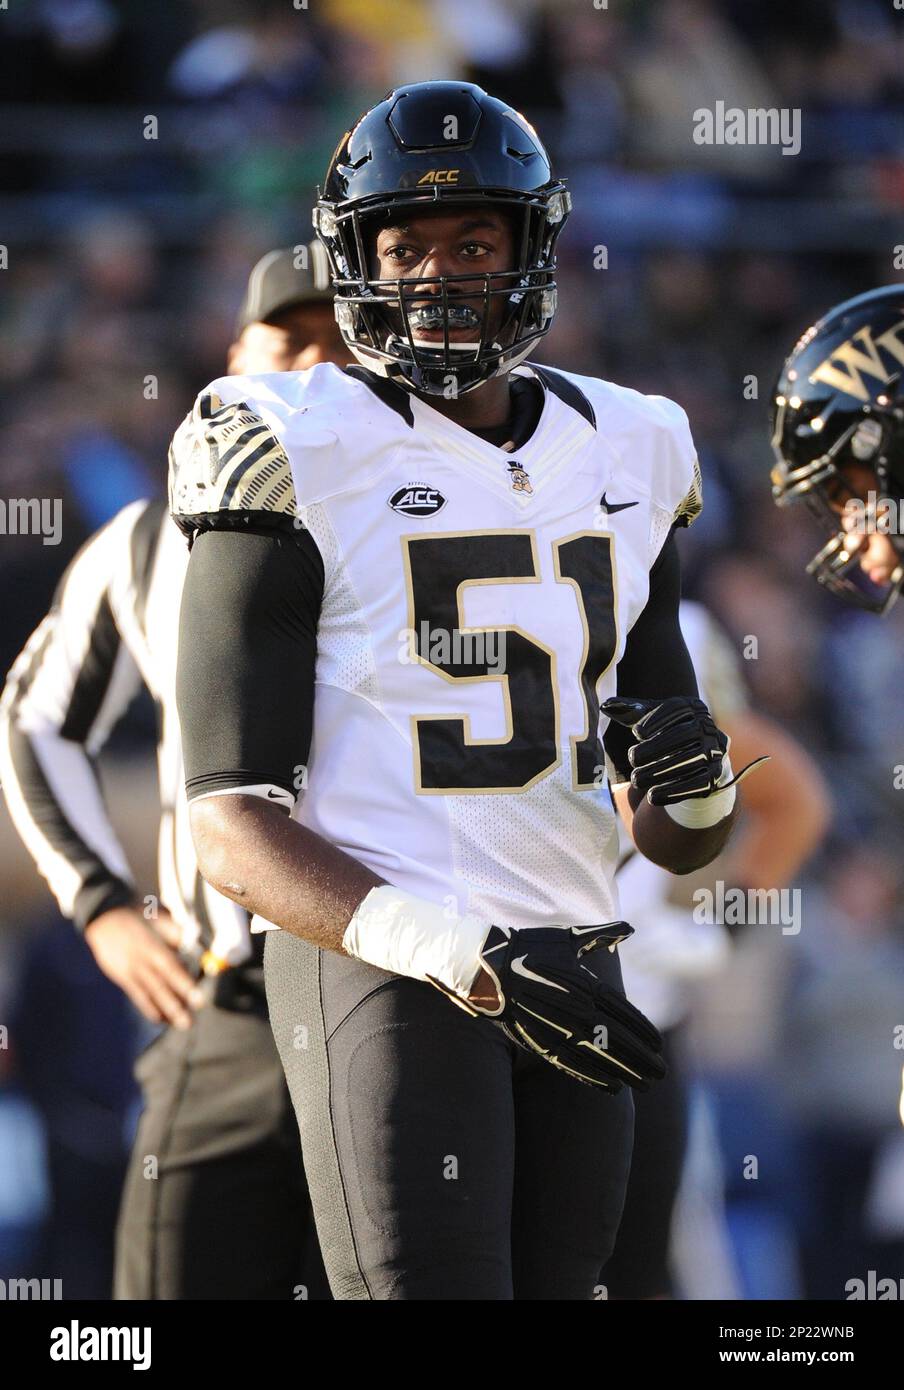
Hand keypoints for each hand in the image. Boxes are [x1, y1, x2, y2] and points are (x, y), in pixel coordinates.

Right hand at [85, 906, 204, 1027]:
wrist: (104, 920)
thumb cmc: (138, 918)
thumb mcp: (158, 918)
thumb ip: (176, 932)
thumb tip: (195, 940)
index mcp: (152, 946)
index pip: (170, 969)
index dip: (184, 985)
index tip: (198, 999)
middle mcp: (141, 962)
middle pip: (160, 986)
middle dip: (175, 1005)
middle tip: (189, 1021)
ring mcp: (131, 972)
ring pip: (150, 994)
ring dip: (165, 1010)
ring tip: (180, 1024)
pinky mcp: (123, 978)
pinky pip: (137, 996)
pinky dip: (148, 1008)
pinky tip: (160, 1019)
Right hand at [436, 923, 665, 1091]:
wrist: (489, 966)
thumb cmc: (531, 947)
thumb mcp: (569, 938)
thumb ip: (601, 935)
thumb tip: (629, 926)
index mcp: (586, 985)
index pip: (624, 1014)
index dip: (643, 1032)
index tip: (659, 1046)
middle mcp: (576, 1010)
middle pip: (617, 1041)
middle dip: (642, 1059)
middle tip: (660, 1073)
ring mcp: (558, 1028)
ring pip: (599, 1057)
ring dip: (624, 1073)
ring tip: (644, 1085)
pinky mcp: (541, 1042)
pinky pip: (573, 1065)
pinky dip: (593, 1078)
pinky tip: (612, 1088)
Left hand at [603, 695, 728, 804]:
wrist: (698, 761)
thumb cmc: (667, 735)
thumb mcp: (651, 721)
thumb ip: (630, 712)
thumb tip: (606, 706)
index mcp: (693, 708)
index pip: (677, 708)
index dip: (657, 719)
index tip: (637, 732)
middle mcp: (708, 728)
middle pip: (683, 735)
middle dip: (656, 748)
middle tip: (632, 758)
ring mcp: (714, 752)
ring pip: (690, 761)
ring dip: (661, 772)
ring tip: (636, 780)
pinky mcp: (715, 776)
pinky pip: (697, 784)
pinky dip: (674, 791)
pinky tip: (652, 797)